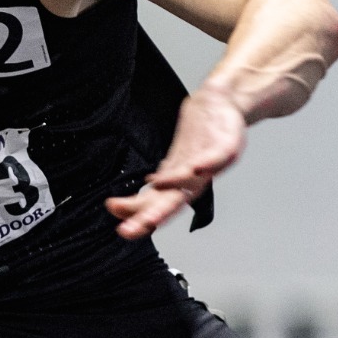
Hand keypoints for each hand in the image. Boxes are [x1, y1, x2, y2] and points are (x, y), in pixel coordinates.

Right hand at [105, 85, 245, 238]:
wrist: (220, 108)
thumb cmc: (195, 140)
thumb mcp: (166, 171)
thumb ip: (146, 193)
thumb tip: (114, 207)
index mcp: (179, 189)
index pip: (156, 208)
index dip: (138, 218)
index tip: (119, 228)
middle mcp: (193, 182)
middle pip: (172, 202)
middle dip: (152, 216)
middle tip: (129, 229)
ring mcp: (210, 165)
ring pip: (191, 180)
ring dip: (174, 186)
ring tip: (154, 190)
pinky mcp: (224, 147)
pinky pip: (215, 157)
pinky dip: (206, 164)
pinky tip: (195, 168)